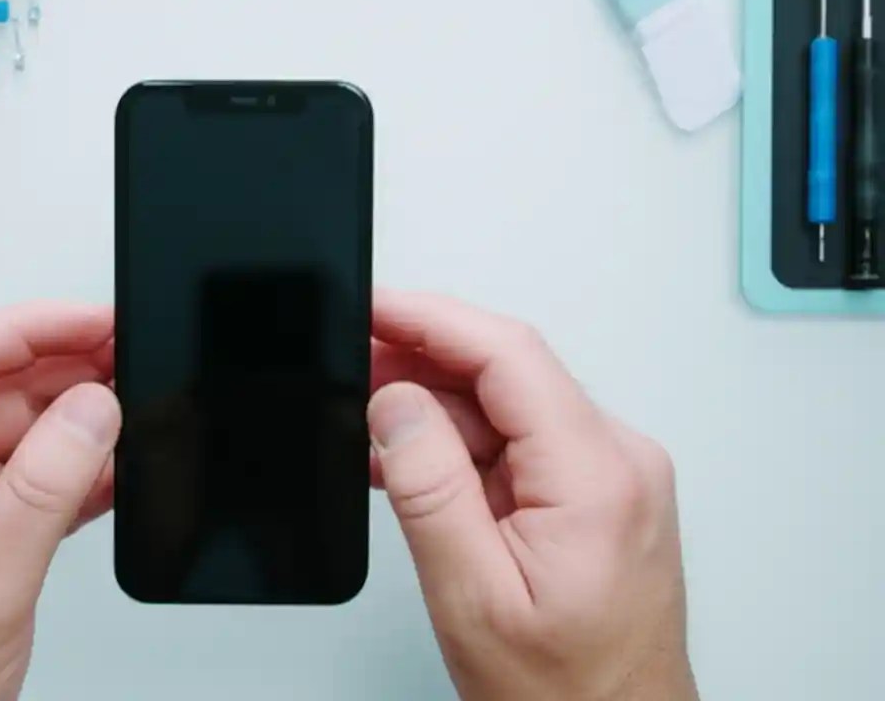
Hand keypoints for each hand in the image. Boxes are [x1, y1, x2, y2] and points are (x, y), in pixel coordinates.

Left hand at [0, 302, 120, 700]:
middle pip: (0, 387)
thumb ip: (37, 495)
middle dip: (68, 360)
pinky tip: (126, 465)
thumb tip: (91, 411)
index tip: (94, 322)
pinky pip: (47, 480)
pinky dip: (91, 467)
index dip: (28, 327)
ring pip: (30, 430)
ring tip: (142, 402)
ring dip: (86, 412)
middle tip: (135, 353)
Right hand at [369, 291, 696, 700]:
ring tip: (368, 424)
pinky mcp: (593, 494)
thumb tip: (397, 404)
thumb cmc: (565, 693)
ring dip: (435, 408)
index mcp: (596, 477)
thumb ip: (430, 489)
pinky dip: (460, 444)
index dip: (431, 318)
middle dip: (421, 361)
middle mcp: (616, 463)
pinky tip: (411, 459)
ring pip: (506, 407)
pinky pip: (518, 443)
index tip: (374, 307)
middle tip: (352, 366)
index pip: (508, 356)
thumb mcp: (473, 596)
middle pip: (506, 373)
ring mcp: (609, 477)